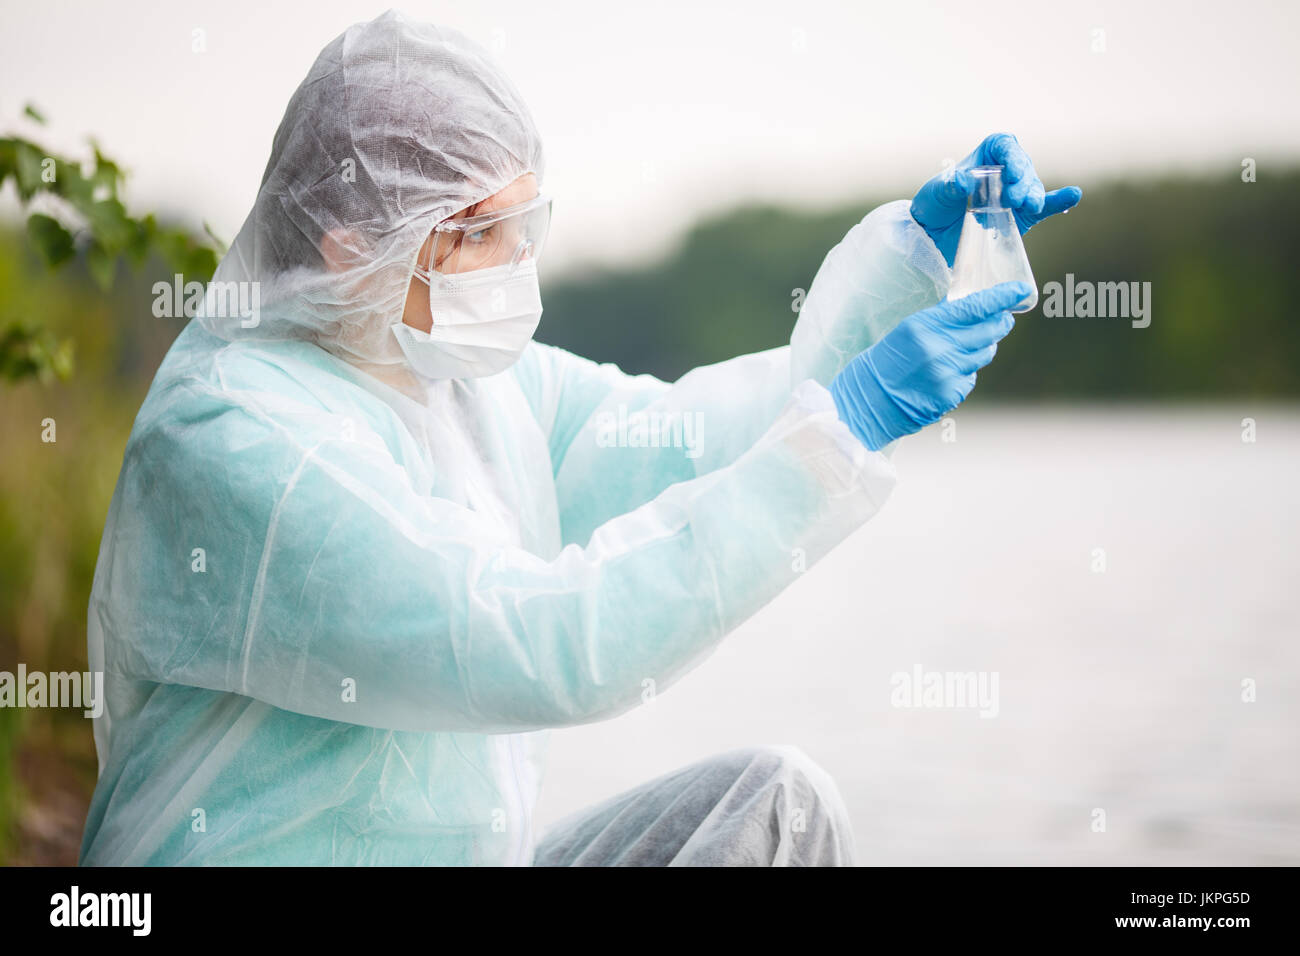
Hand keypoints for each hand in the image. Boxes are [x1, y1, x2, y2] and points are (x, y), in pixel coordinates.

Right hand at [829, 282, 1028, 449]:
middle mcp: (940, 348)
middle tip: (1002, 318)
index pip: (975, 307)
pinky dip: (965, 372)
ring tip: (960, 349)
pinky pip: (971, 377)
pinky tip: (945, 373)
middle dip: (999, 322)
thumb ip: (942, 320)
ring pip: (984, 354)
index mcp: (926, 325)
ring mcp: (948, 373)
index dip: (1002, 297)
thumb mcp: (909, 330)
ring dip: (981, 348)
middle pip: (989, 330)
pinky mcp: (951, 394)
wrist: (868, 399)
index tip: (1021, 291)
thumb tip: (975, 309)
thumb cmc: (887, 361)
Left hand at [910, 133, 1082, 266]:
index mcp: (987, 155)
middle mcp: (1006, 171)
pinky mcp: (1022, 215)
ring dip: (1033, 195)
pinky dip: (1059, 202)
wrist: (935, 234)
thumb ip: (951, 186)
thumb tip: (963, 181)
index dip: (1011, 156)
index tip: (1009, 173)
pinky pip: (1046, 206)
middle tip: (1010, 199)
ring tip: (1028, 206)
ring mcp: (1016, 193)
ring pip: (1033, 188)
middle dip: (1021, 181)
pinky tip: (1073, 195)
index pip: (1004, 146)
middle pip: (1022, 168)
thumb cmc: (936, 204)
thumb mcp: (938, 192)